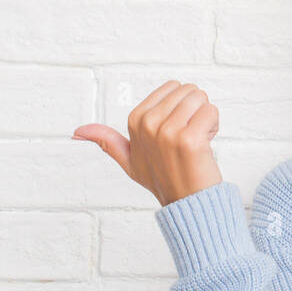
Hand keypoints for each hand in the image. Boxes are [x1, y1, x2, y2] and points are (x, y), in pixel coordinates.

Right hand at [72, 81, 222, 207]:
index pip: (173, 87)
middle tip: (188, 138)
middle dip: (195, 111)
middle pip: (189, 90)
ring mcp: (168, 132)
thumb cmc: (162, 179)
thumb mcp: (128, 160)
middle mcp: (149, 124)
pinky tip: (205, 145)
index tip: (175, 133)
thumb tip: (77, 132)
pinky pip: (211, 112)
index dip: (181, 108)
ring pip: (201, 98)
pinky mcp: (189, 140)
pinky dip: (214, 126)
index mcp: (135, 121)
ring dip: (205, 118)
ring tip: (196, 140)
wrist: (185, 203)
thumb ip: (107, 141)